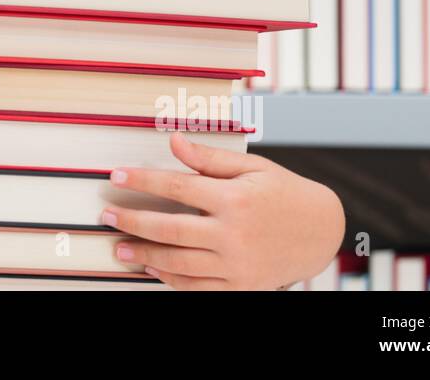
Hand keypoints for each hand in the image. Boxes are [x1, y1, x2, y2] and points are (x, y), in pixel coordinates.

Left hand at [101, 131, 345, 289]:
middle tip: (107, 217)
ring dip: (145, 255)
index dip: (142, 181)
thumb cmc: (284, 192)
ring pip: (180, 263)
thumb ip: (209, 158)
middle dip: (133, 222)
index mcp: (234, 199)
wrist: (322, 232)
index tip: (116, 177)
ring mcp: (237, 264)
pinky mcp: (242, 286)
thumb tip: (173, 141)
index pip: (177, 187)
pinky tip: (152, 268)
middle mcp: (234, 234)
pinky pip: (198, 287)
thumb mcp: (252, 167)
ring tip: (120, 248)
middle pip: (170, 229)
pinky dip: (171, 280)